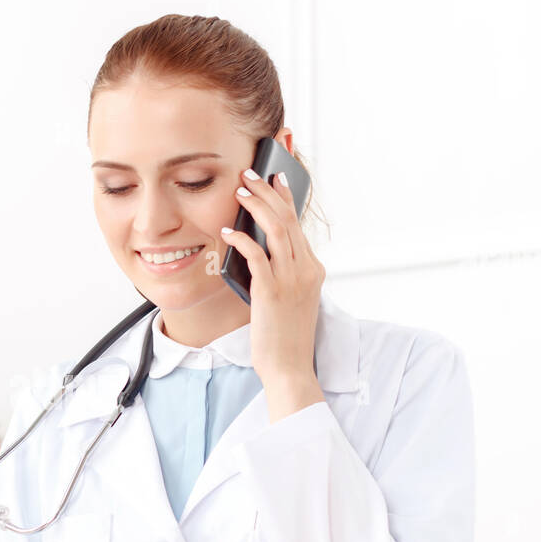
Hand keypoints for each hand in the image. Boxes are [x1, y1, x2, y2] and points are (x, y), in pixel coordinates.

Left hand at [220, 167, 326, 418]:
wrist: (289, 367)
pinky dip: (241, 239)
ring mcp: (291, 280)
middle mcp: (306, 270)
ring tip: (240, 191)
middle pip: (288, 219)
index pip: (299, 225)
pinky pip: (256, 255)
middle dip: (268, 191)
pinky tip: (227, 231)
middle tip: (251, 174)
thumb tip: (257, 247)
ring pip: (276, 229)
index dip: (286, 198)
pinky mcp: (272, 291)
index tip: (276, 177)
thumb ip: (282, 272)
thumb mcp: (292, 298)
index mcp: (313, 270)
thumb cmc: (285, 337)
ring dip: (256, 206)